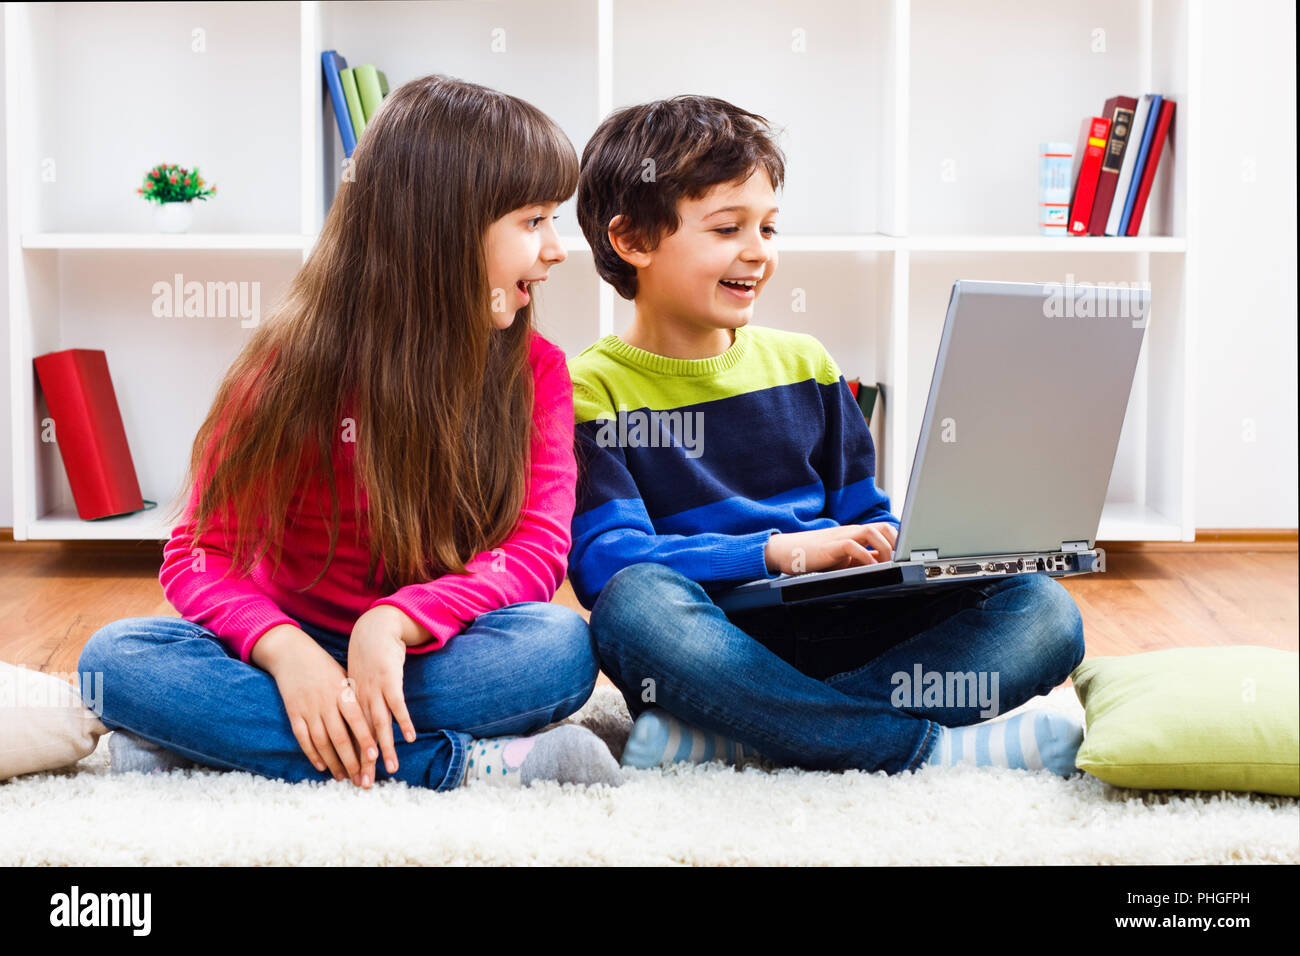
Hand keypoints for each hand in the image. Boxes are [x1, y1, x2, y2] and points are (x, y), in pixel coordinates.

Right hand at [254, 624, 380, 786]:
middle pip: (340, 737)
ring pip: (322, 742)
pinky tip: (321, 767)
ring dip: (333, 762)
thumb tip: (372, 723)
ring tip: (343, 777)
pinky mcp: (294, 713)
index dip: (365, 739)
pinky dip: (312, 754)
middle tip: (360, 778)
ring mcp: (308, 709)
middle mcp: (326, 702)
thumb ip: (354, 699)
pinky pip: (303, 738)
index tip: (375, 757)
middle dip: (351, 760)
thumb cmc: (325, 667)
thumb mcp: (344, 678)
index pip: (357, 720)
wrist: (292, 653)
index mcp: (342, 692)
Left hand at [347, 606, 417, 787]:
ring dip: (386, 748)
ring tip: (391, 768)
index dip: (353, 760)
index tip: (354, 780)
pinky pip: (398, 705)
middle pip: (363, 737)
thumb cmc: (367, 658)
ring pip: (380, 725)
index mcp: (350, 703)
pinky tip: (410, 737)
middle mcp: (360, 700)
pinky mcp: (390, 680)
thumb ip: (356, 703)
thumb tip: (356, 725)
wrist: (374, 630)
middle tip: (366, 784)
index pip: (351, 738)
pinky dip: (404, 722)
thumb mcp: (356, 682)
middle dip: (365, 763)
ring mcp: (375, 691)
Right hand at [764, 522, 898, 574]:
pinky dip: (865, 557)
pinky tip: (871, 568)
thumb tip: (885, 569)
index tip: (908, 556)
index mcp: (857, 535)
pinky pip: (853, 546)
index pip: (886, 531)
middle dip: (896, 543)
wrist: (788, 551)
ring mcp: (842, 537)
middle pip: (884, 527)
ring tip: (889, 565)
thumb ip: (863, 561)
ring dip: (884, 548)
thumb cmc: (816, 557)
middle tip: (900, 561)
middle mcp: (852, 532)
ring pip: (872, 532)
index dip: (900, 541)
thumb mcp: (845, 560)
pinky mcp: (831, 546)